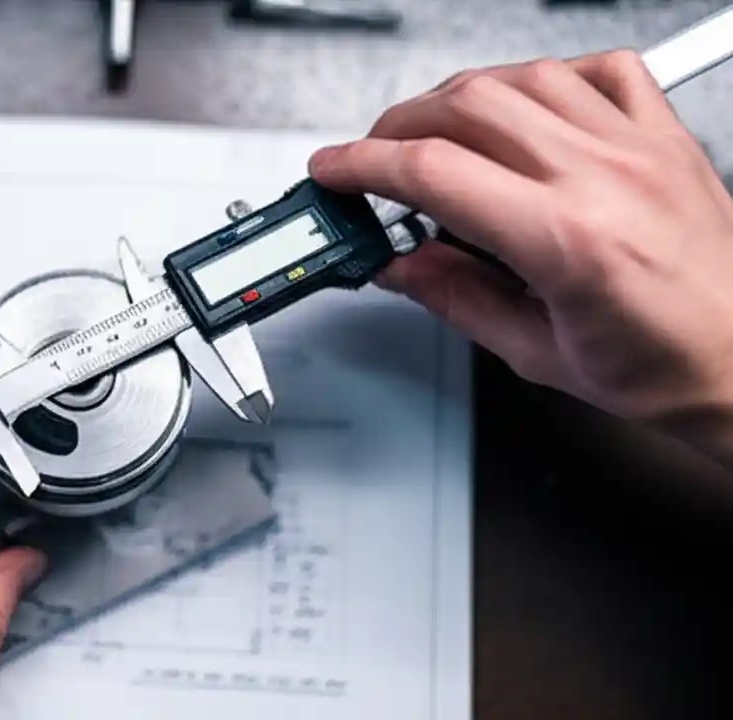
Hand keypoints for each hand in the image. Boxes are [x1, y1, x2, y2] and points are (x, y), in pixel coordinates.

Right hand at [308, 50, 732, 467]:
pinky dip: (546, 79)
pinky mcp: (665, 136)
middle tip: (376, 162)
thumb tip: (398, 265)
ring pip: (522, 77)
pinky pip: (600, 70)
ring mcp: (638, 147)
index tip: (335, 171)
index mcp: (566, 241)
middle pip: (466, 107)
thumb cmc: (664, 368)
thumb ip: (454, 297)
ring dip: (461, 99)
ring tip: (439, 136)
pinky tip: (527, 111)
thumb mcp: (534, 352)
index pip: (431, 171)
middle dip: (398, 128)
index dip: (361, 165)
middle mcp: (604, 177)